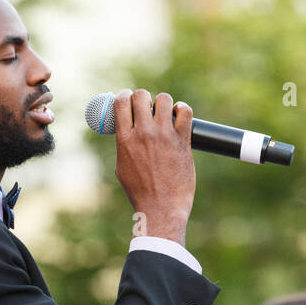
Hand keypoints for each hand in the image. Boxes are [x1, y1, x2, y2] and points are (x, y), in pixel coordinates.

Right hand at [113, 88, 195, 243]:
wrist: (161, 208)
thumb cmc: (141, 193)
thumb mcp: (122, 168)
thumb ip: (124, 145)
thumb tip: (126, 130)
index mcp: (125, 140)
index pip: (121, 101)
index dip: (125, 96)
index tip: (130, 102)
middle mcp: (144, 134)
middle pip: (141, 95)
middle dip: (143, 98)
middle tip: (148, 109)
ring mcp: (164, 136)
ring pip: (164, 99)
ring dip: (163, 103)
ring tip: (165, 114)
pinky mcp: (182, 141)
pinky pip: (185, 111)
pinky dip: (182, 110)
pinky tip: (179, 117)